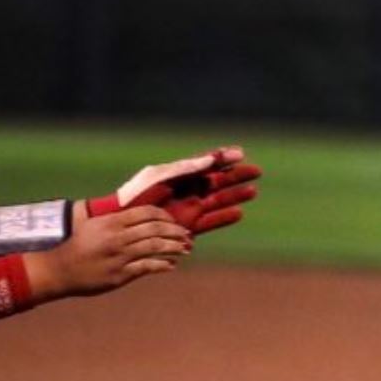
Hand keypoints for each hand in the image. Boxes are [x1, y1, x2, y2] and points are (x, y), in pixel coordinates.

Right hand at [24, 205, 190, 302]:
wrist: (60, 270)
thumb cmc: (79, 245)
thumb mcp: (95, 225)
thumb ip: (118, 219)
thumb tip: (145, 216)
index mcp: (112, 222)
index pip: (147, 213)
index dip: (166, 216)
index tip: (175, 221)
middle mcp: (117, 237)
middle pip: (156, 229)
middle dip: (176, 231)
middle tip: (187, 235)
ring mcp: (120, 256)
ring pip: (156, 247)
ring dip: (175, 247)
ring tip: (185, 249)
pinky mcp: (120, 274)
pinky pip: (148, 267)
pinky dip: (164, 265)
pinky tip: (171, 265)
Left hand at [95, 146, 262, 235]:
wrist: (122, 220)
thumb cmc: (138, 195)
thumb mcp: (162, 176)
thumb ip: (188, 168)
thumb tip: (213, 159)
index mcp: (180, 175)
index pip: (206, 164)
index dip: (224, 158)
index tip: (240, 154)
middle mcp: (187, 191)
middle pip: (218, 181)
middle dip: (237, 176)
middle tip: (257, 171)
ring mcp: (189, 208)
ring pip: (218, 200)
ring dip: (236, 196)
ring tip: (253, 191)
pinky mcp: (188, 225)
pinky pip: (211, 222)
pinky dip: (224, 218)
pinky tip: (238, 213)